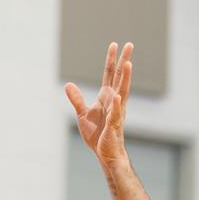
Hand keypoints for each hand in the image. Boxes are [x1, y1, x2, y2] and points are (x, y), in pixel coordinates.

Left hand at [63, 42, 132, 164]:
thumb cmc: (97, 135)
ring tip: (128, 64)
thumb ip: (76, 99)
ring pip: (122, 92)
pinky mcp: (114, 126)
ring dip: (125, 78)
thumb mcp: (82, 114)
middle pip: (120, 78)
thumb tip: (68, 85)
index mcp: (106, 97)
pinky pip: (116, 114)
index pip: (110, 74)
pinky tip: (116, 96)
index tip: (114, 45)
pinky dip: (116, 105)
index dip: (111, 60)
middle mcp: (114, 102)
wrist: (105, 155)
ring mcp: (116, 113)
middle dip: (124, 61)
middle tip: (130, 45)